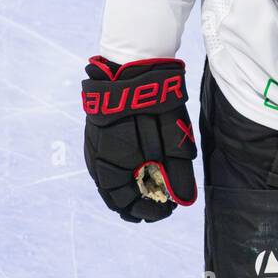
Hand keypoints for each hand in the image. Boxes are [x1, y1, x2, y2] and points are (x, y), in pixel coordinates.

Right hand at [81, 56, 197, 222]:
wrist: (132, 65)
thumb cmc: (155, 104)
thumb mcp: (172, 141)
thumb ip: (176, 172)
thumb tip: (183, 200)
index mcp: (113, 166)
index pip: (126, 204)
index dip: (149, 211)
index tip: (168, 210)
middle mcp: (98, 161)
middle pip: (114, 196)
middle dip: (137, 204)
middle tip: (159, 207)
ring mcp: (94, 147)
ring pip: (108, 181)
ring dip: (128, 190)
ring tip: (150, 192)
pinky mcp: (97, 135)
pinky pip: (104, 165)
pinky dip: (120, 174)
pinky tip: (136, 171)